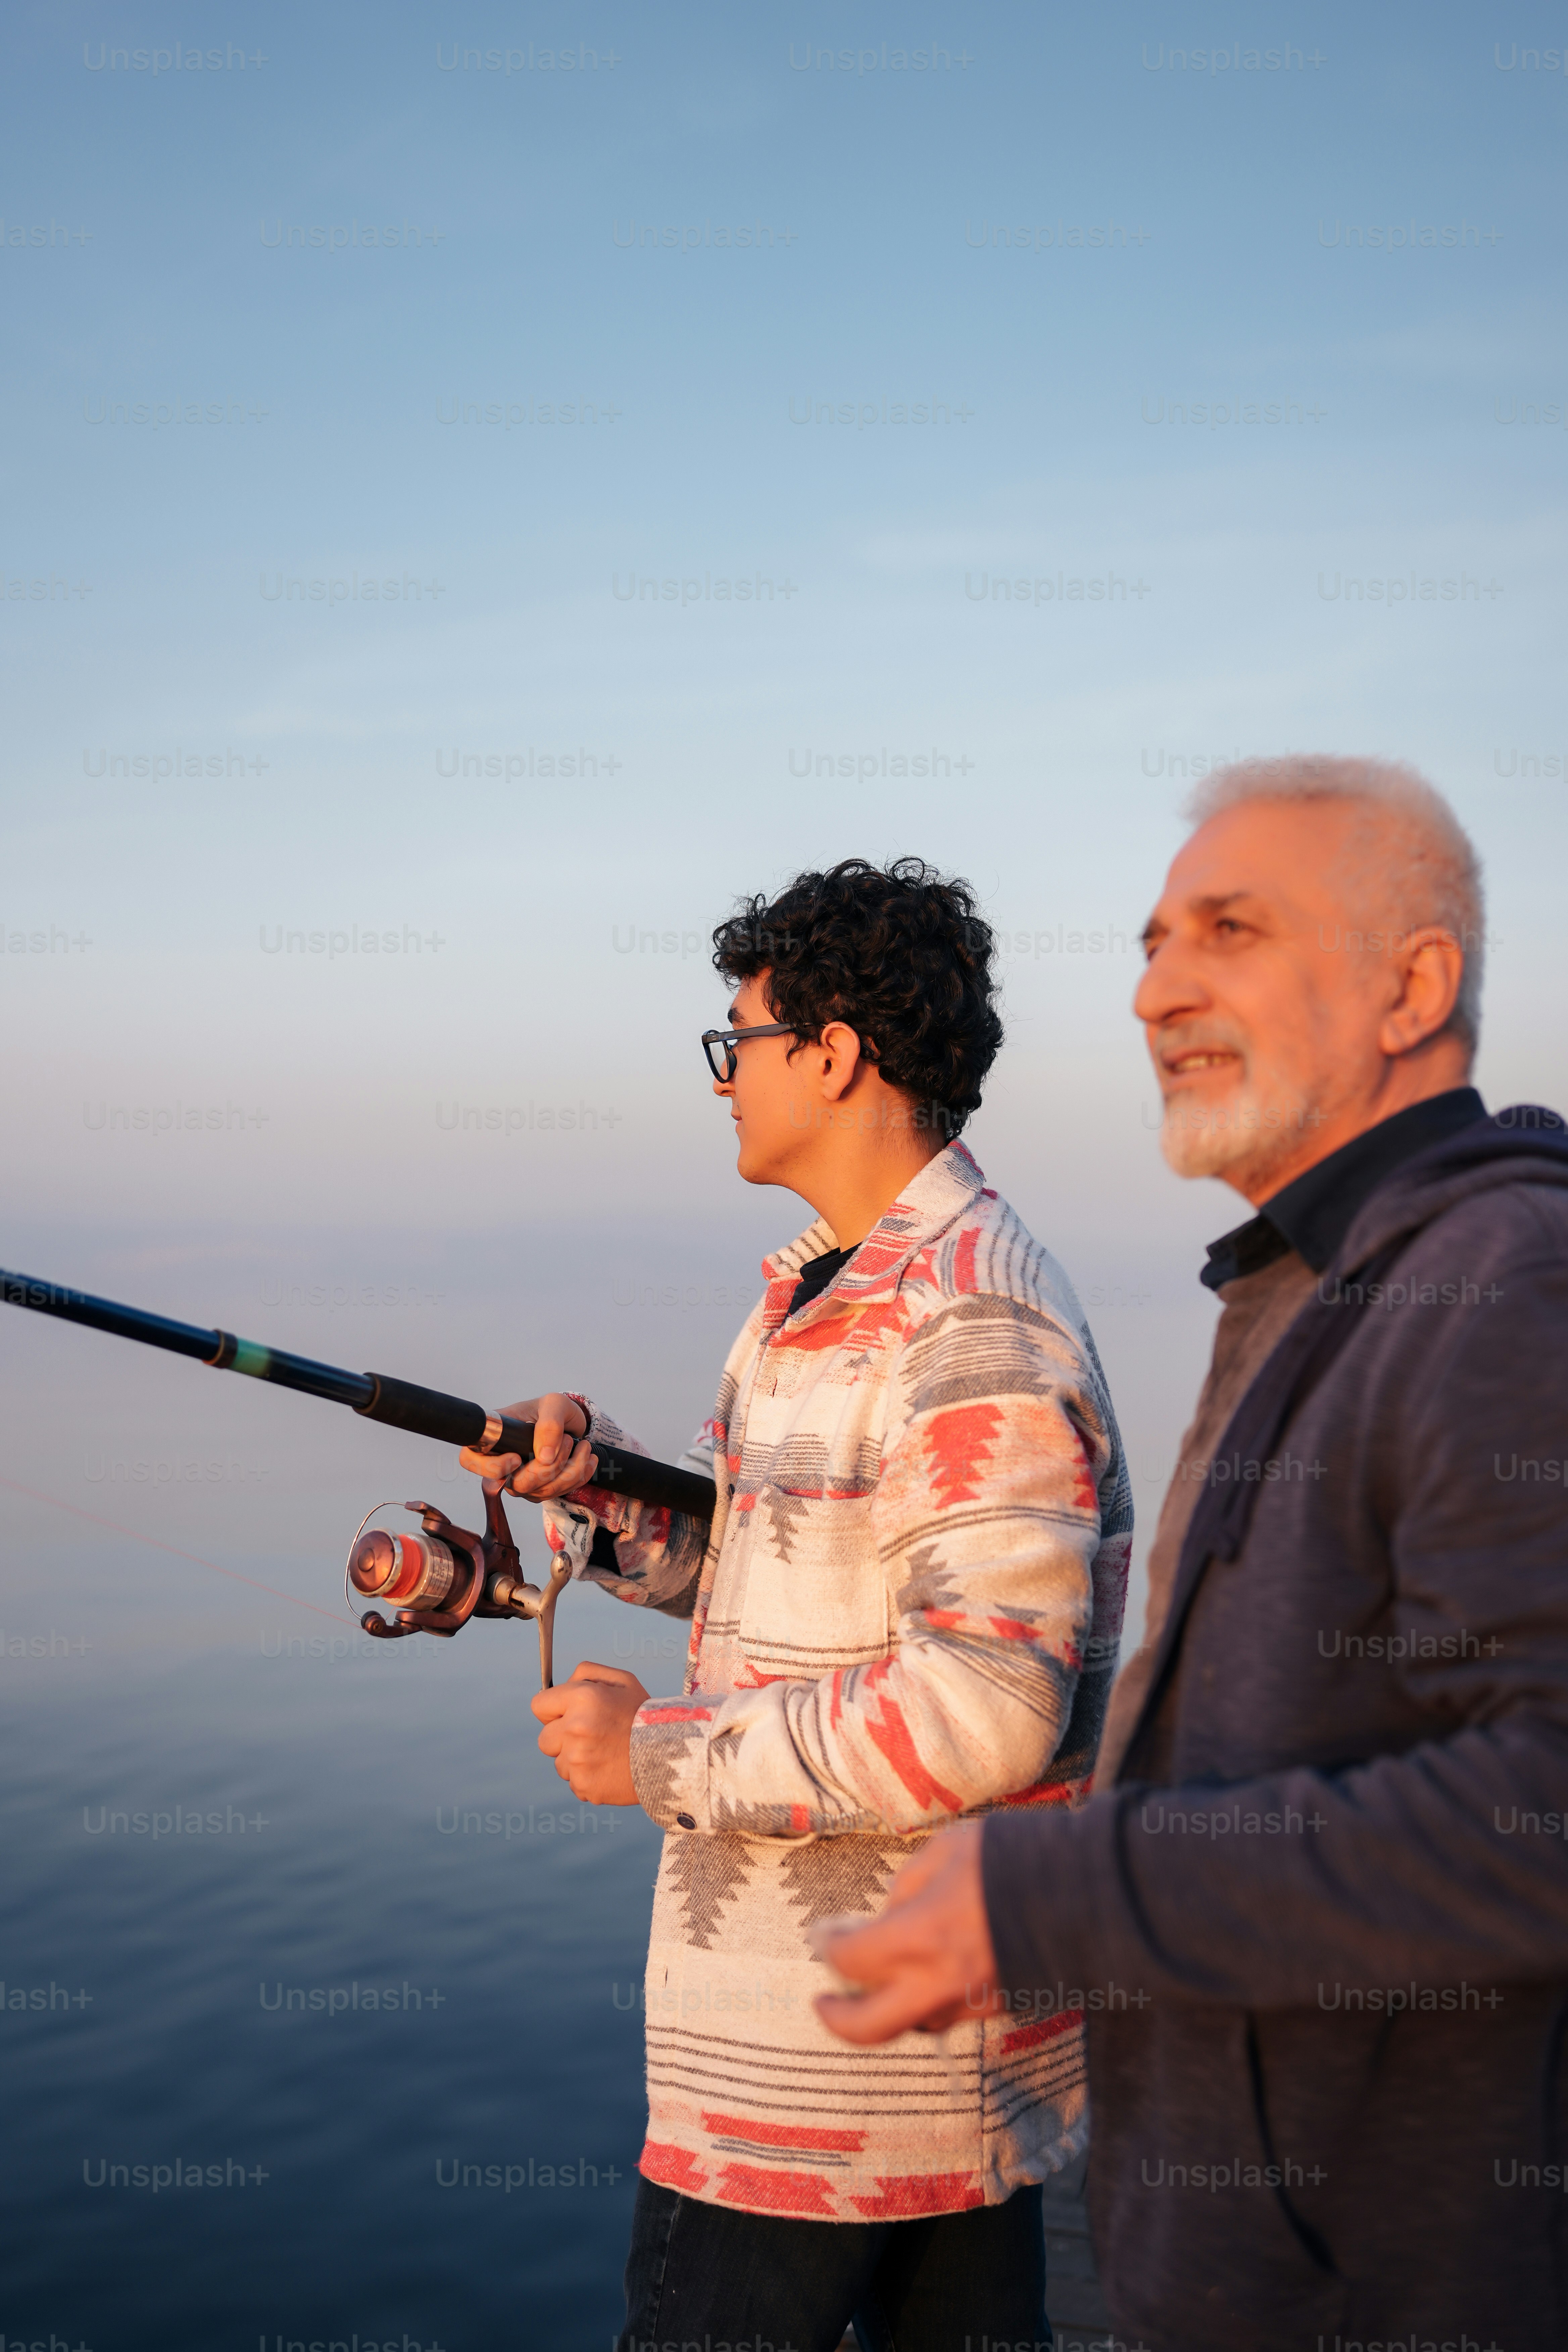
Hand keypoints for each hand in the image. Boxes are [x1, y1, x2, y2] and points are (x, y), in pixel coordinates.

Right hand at [457, 1392, 597, 1501]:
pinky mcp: (541, 1491)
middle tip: (567, 1440)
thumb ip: (549, 1424)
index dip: (490, 1467)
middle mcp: (503, 1465)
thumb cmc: (552, 1410)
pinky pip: (560, 1492)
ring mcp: (521, 1481)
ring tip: (582, 1444)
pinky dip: (580, 1474)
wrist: (570, 1422)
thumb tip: (544, 1456)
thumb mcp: (554, 1404)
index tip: (517, 1458)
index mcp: (495, 1439)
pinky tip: (587, 1457)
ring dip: (571, 1468)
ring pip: (542, 1491)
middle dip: (549, 1467)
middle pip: (516, 1484)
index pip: (471, 1461)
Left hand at [531, 1662, 647, 1805]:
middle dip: (562, 1737)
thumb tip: (559, 1686)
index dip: (553, 1710)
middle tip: (591, 1735)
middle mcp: (575, 1729)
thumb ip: (586, 1674)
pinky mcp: (584, 1786)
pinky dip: (588, 1778)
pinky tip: (610, 1769)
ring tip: (606, 1753)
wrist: (672, 1755)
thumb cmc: (644, 1715)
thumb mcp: (622, 1680)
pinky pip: (574, 1782)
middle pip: (544, 1739)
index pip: (538, 1706)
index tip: (568, 1714)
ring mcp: (577, 1761)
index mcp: (582, 1698)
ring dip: (576, 1759)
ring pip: (559, 1763)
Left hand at [815, 1822, 1002, 2041]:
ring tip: (878, 1980)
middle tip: (824, 2002)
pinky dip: (928, 1999)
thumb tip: (890, 1913)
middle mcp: (940, 1984)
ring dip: (888, 2008)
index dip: (830, 1949)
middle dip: (837, 2019)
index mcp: (920, 1939)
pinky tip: (927, 1972)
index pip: (853, 1960)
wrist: (1088, 1891)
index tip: (824, 1938)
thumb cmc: (1011, 1858)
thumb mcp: (946, 1850)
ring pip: (913, 2023)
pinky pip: (949, 2013)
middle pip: (869, 2028)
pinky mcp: (998, 2008)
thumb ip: (907, 1885)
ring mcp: (971, 2003)